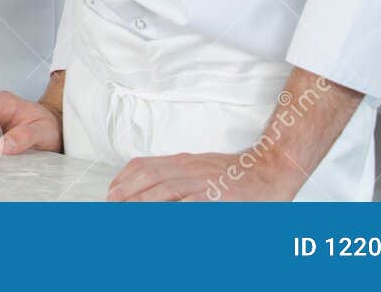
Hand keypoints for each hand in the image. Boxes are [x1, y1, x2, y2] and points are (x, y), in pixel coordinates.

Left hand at [107, 150, 300, 201]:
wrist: (270, 168)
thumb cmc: (236, 173)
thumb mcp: (201, 169)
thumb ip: (179, 177)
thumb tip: (156, 190)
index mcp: (183, 162)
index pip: (144, 165)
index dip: (124, 178)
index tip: (110, 191)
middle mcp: (189, 169)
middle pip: (149, 177)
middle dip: (126, 192)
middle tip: (110, 205)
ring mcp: (203, 182)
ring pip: (165, 190)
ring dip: (142, 202)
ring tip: (125, 212)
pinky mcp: (217, 196)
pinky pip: (190, 204)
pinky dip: (173, 211)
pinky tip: (161, 219)